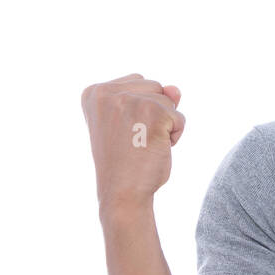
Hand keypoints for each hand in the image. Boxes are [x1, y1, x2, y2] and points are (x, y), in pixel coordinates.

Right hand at [80, 73, 185, 216]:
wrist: (122, 193)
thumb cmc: (124, 161)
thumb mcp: (131, 121)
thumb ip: (152, 96)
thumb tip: (176, 90)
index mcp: (94, 92)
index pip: (137, 82)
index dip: (140, 110)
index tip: (122, 132)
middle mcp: (107, 92)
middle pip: (154, 87)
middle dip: (154, 113)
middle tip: (133, 140)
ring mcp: (130, 101)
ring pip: (168, 101)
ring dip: (164, 125)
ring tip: (142, 144)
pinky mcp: (153, 113)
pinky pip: (180, 117)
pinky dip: (174, 136)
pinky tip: (154, 149)